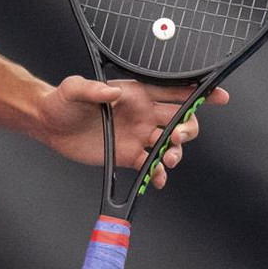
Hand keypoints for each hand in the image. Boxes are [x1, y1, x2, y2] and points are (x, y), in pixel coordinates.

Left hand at [34, 77, 230, 189]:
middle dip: (187, 129)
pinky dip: (158, 174)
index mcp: (136, 94)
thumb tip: (113, 92)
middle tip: (175, 138)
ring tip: (165, 159)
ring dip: (175, 153)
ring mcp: (138, 136)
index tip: (218, 97)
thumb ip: (92, 89)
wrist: (49, 125)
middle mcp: (142, 114)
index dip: (198, 93)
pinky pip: (152, 166)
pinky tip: (157, 180)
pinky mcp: (129, 156)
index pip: (173, 91)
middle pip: (180, 120)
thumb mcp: (73, 89)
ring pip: (170, 145)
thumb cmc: (62, 101)